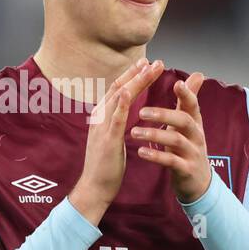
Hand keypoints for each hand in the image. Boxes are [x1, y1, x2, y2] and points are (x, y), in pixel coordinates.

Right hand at [68, 57, 163, 224]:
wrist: (94, 188)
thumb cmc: (105, 166)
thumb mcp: (111, 139)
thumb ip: (116, 122)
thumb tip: (123, 109)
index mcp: (102, 117)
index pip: (118, 90)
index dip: (133, 75)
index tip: (147, 64)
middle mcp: (100, 117)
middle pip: (119, 88)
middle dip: (137, 73)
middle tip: (154, 61)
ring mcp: (102, 128)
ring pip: (118, 98)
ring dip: (134, 81)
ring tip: (149, 68)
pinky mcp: (107, 140)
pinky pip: (115, 119)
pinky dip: (122, 103)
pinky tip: (130, 91)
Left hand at [132, 72, 211, 203]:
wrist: (198, 182)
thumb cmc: (188, 147)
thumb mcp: (189, 123)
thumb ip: (188, 101)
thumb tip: (198, 75)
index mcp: (195, 122)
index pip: (193, 104)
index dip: (187, 94)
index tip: (177, 82)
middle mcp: (197, 136)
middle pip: (184, 121)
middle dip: (164, 114)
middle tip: (141, 111)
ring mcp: (193, 153)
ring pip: (176, 141)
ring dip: (154, 135)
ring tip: (134, 132)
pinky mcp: (186, 170)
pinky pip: (172, 162)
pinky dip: (156, 156)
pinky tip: (141, 152)